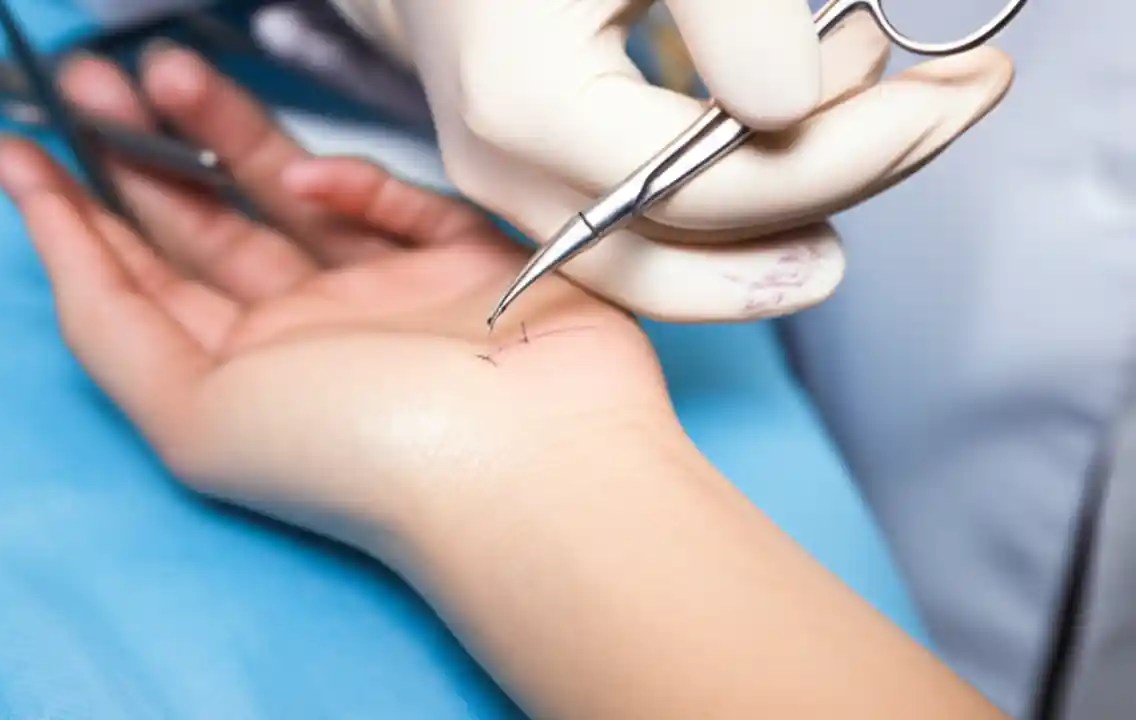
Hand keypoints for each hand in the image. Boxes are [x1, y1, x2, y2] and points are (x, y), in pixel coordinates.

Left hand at [0, 47, 674, 555]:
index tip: (17, 146)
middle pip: (210, 225)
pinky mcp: (464, 258)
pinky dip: (355, 185)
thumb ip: (110, 325)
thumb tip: (55, 235)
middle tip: (89, 79)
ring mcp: (387, 292)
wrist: (530, 466)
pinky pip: (399, 204)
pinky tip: (316, 178)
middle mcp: (307, 335)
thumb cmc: (360, 454)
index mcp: (240, 379)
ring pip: (294, 192)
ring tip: (163, 72)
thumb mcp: (193, 411)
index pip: (144, 284)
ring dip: (227, 133)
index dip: (78, 216)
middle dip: (144, 152)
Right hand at [330, 0, 1013, 319]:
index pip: (716, 186)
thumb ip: (730, 10)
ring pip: (681, 254)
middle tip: (954, 104)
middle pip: (705, 242)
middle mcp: (508, 173)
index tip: (957, 85)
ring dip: (804, 196)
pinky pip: (654, 228)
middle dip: (850, 184)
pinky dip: (745, 191)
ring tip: (891, 102)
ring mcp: (514, 190)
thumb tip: (790, 107)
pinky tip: (805, 126)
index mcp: (524, 101)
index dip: (854, 153)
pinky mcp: (534, 187)